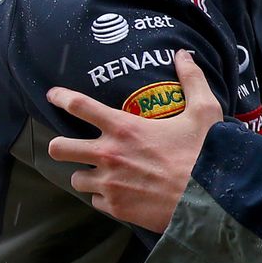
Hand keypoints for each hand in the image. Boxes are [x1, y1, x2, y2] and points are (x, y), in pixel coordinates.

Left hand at [46, 50, 224, 232]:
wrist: (209, 200)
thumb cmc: (205, 154)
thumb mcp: (203, 111)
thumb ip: (192, 80)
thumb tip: (183, 55)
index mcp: (124, 128)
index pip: (80, 106)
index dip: (61, 98)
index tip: (52, 95)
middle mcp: (109, 154)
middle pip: (59, 148)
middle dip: (59, 146)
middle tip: (68, 146)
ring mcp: (109, 183)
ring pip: (75, 178)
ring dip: (86, 175)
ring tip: (100, 174)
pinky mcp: (116, 208)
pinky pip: (95, 201)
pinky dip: (104, 197)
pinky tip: (120, 193)